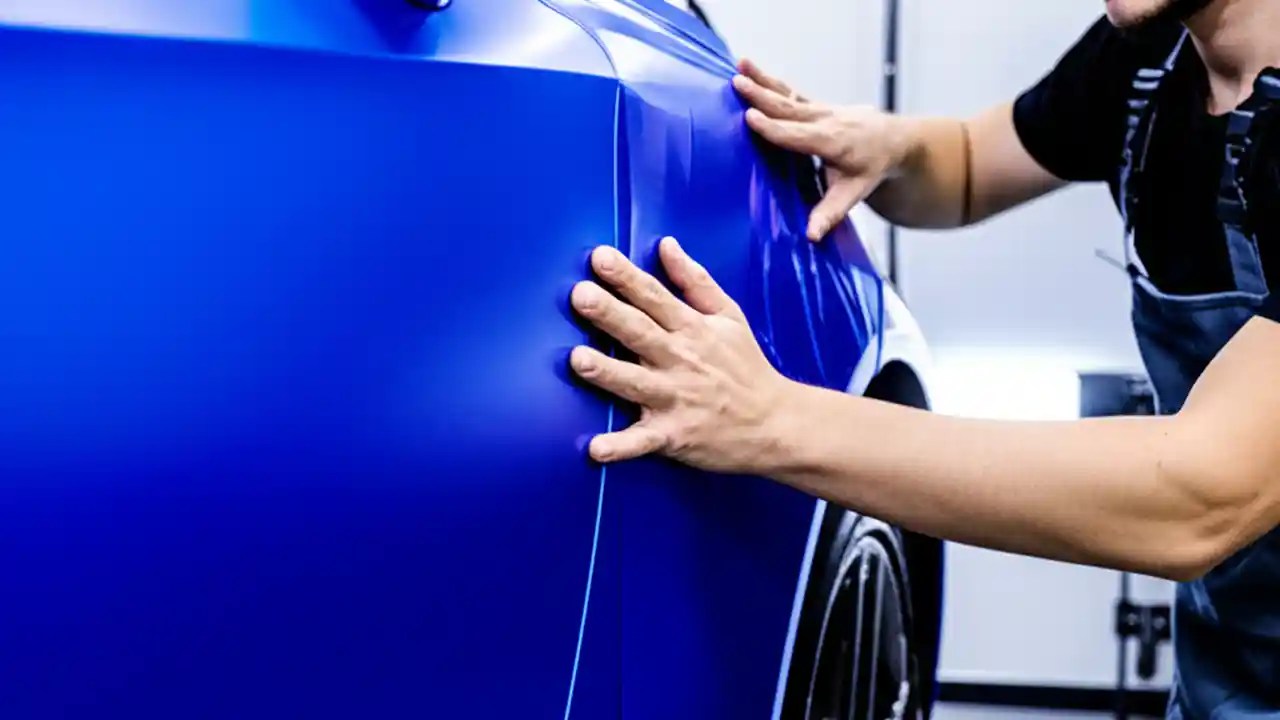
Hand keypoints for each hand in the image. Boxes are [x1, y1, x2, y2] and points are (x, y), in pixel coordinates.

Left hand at [570, 238, 795, 473]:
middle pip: (640, 333)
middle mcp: (680, 360)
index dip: (626, 277)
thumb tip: (666, 244)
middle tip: (580, 295)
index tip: (600, 257)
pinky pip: (642, 442)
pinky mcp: (674, 435)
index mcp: (692, 329)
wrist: (775, 424)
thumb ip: (695, 280)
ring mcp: (676, 399)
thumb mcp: (729, 316)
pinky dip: (620, 447)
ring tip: (578, 360)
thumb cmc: (746, 367)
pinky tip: (595, 449)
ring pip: (635, 383)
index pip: (654, 296)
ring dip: (607, 373)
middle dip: (610, 314)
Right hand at [733, 58, 912, 240]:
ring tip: (740, 64)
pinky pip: (789, 92)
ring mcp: (820, 109)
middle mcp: (825, 120)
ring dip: (762, 79)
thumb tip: (811, 235)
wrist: (894, 140)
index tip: (750, 118)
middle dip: (762, 96)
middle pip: (788, 107)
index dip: (774, 129)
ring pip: (787, 93)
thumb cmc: (873, 168)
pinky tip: (750, 69)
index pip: (798, 135)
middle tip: (738, 84)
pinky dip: (769, 81)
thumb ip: (831, 213)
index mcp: (833, 142)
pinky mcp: (814, 104)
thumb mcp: (856, 193)